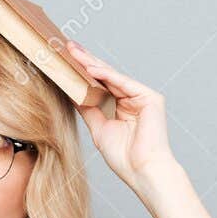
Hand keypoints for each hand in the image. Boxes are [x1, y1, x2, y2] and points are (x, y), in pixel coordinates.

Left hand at [67, 40, 177, 190]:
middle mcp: (133, 98)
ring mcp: (142, 96)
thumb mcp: (99, 128)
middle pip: (106, 76)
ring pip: (113, 76)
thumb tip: (72, 93)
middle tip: (67, 47)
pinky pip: (124, 82)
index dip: (84, 72)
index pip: (100, 84)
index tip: (66, 60)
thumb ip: (89, 109)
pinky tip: (90, 68)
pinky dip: (107, 75)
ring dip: (92, 64)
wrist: (142, 171)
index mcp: (122, 106)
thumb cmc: (124, 157)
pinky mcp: (150, 97)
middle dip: (86, 61)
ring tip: (74, 54)